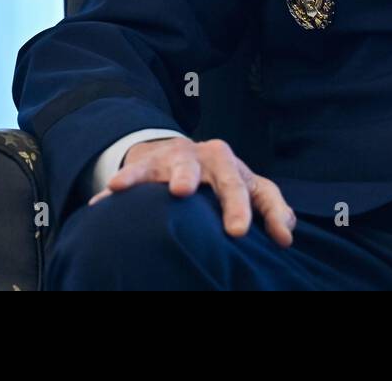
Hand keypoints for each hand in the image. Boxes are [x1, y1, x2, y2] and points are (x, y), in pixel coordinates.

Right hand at [88, 136, 295, 246]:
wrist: (179, 153)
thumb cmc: (220, 181)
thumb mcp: (249, 191)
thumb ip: (271, 211)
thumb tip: (286, 237)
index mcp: (235, 169)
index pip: (252, 189)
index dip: (256, 211)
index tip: (253, 235)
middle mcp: (211, 158)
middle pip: (225, 174)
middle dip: (227, 196)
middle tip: (219, 215)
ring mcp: (179, 158)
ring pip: (180, 164)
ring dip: (180, 176)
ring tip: (178, 191)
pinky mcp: (149, 162)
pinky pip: (136, 172)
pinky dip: (125, 183)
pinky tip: (106, 199)